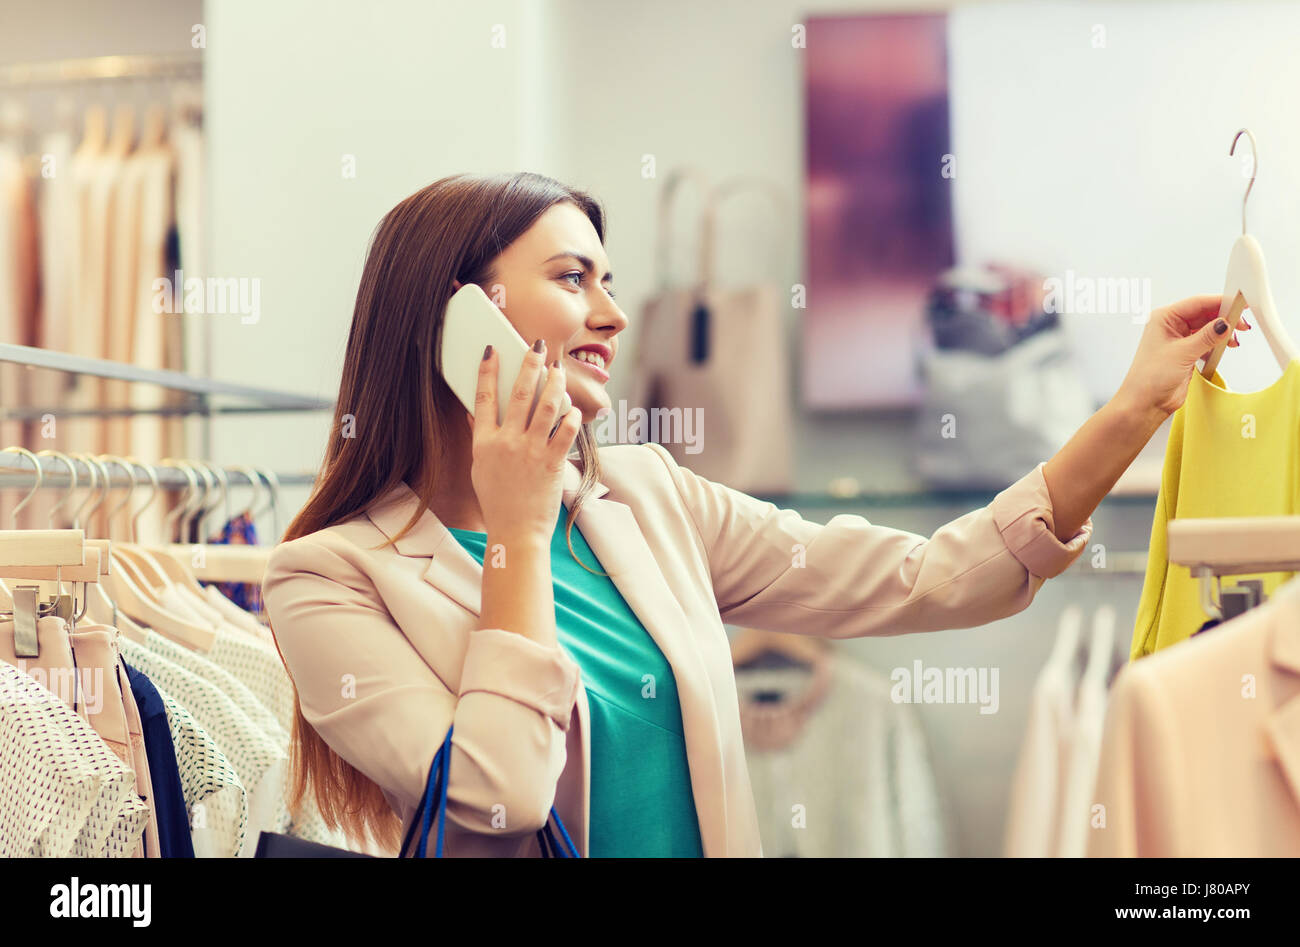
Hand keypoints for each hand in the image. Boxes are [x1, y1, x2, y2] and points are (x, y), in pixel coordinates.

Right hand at [470, 340, 582, 544]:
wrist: (515, 532)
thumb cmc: (498, 502)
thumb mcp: (481, 469)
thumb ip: (479, 439)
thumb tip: (474, 414)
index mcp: (484, 443)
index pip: (483, 398)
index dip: (487, 371)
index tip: (492, 350)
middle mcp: (506, 442)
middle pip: (518, 394)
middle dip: (529, 365)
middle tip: (538, 346)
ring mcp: (529, 451)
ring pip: (545, 406)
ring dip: (554, 383)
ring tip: (559, 370)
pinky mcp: (551, 462)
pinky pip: (565, 431)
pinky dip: (571, 416)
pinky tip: (574, 408)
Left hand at [1116, 294, 1250, 417]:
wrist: (1145, 403)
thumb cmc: (1150, 378)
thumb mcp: (1183, 353)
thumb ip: (1207, 336)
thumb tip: (1225, 323)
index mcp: (1164, 318)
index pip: (1197, 303)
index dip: (1220, 302)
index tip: (1240, 304)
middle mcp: (1170, 326)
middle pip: (1205, 314)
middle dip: (1224, 319)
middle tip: (1242, 326)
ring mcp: (1178, 339)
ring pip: (1207, 329)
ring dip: (1222, 334)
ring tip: (1233, 342)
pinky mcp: (1185, 353)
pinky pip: (1206, 342)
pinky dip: (1217, 345)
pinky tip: (1224, 349)